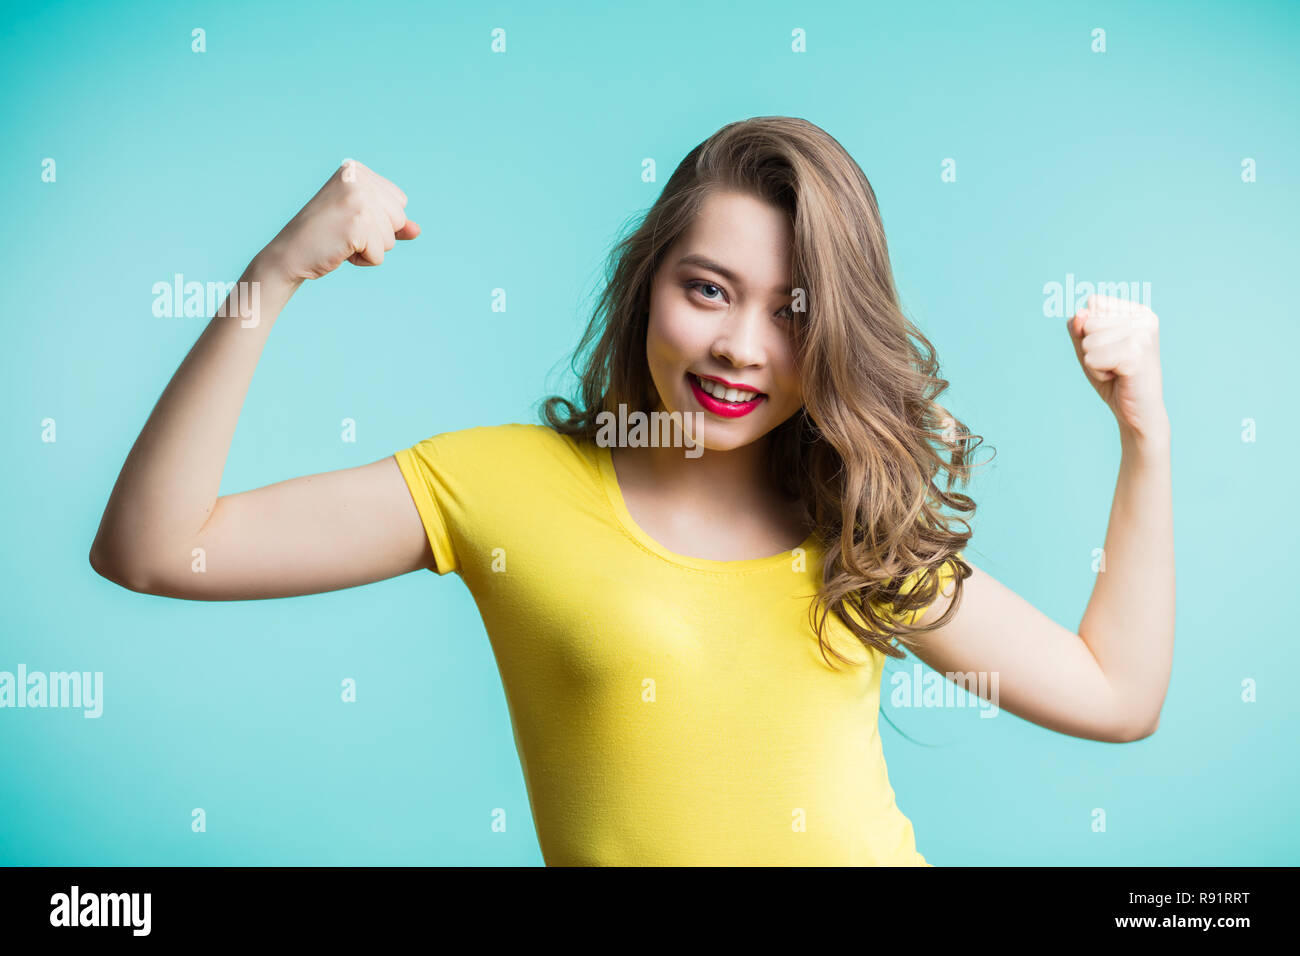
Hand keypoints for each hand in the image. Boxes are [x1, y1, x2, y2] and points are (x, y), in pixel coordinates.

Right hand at [256, 159, 419, 281]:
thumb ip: (391, 223)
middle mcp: (357, 179)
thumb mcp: (361, 222)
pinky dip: (363, 260)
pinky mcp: (357, 223)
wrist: (289, 253)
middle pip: (399, 218)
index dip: (379, 220)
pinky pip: (380, 255)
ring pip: (391, 238)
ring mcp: (357, 199)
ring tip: (341, 239)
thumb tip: (417, 230)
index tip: (348, 218)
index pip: (399, 201)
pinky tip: (340, 250)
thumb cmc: (325, 236)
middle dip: (377, 235)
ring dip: (369, 248)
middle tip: (344, 231)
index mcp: (357, 170)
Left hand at [1067, 293, 1168, 442]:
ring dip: (1094, 362)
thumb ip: (1079, 327)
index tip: (1111, 347)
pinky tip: (1118, 378)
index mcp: (1137, 310)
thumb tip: (1079, 314)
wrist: (1139, 412)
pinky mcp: (1135, 355)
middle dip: (1092, 348)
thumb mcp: (1089, 348)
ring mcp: (1142, 335)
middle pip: (1089, 322)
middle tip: (1114, 363)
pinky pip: (1092, 359)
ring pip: (1088, 341)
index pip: (1093, 303)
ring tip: (1116, 370)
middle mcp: (1144, 318)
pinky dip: (1097, 373)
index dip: (1090, 329)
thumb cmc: (1114, 378)